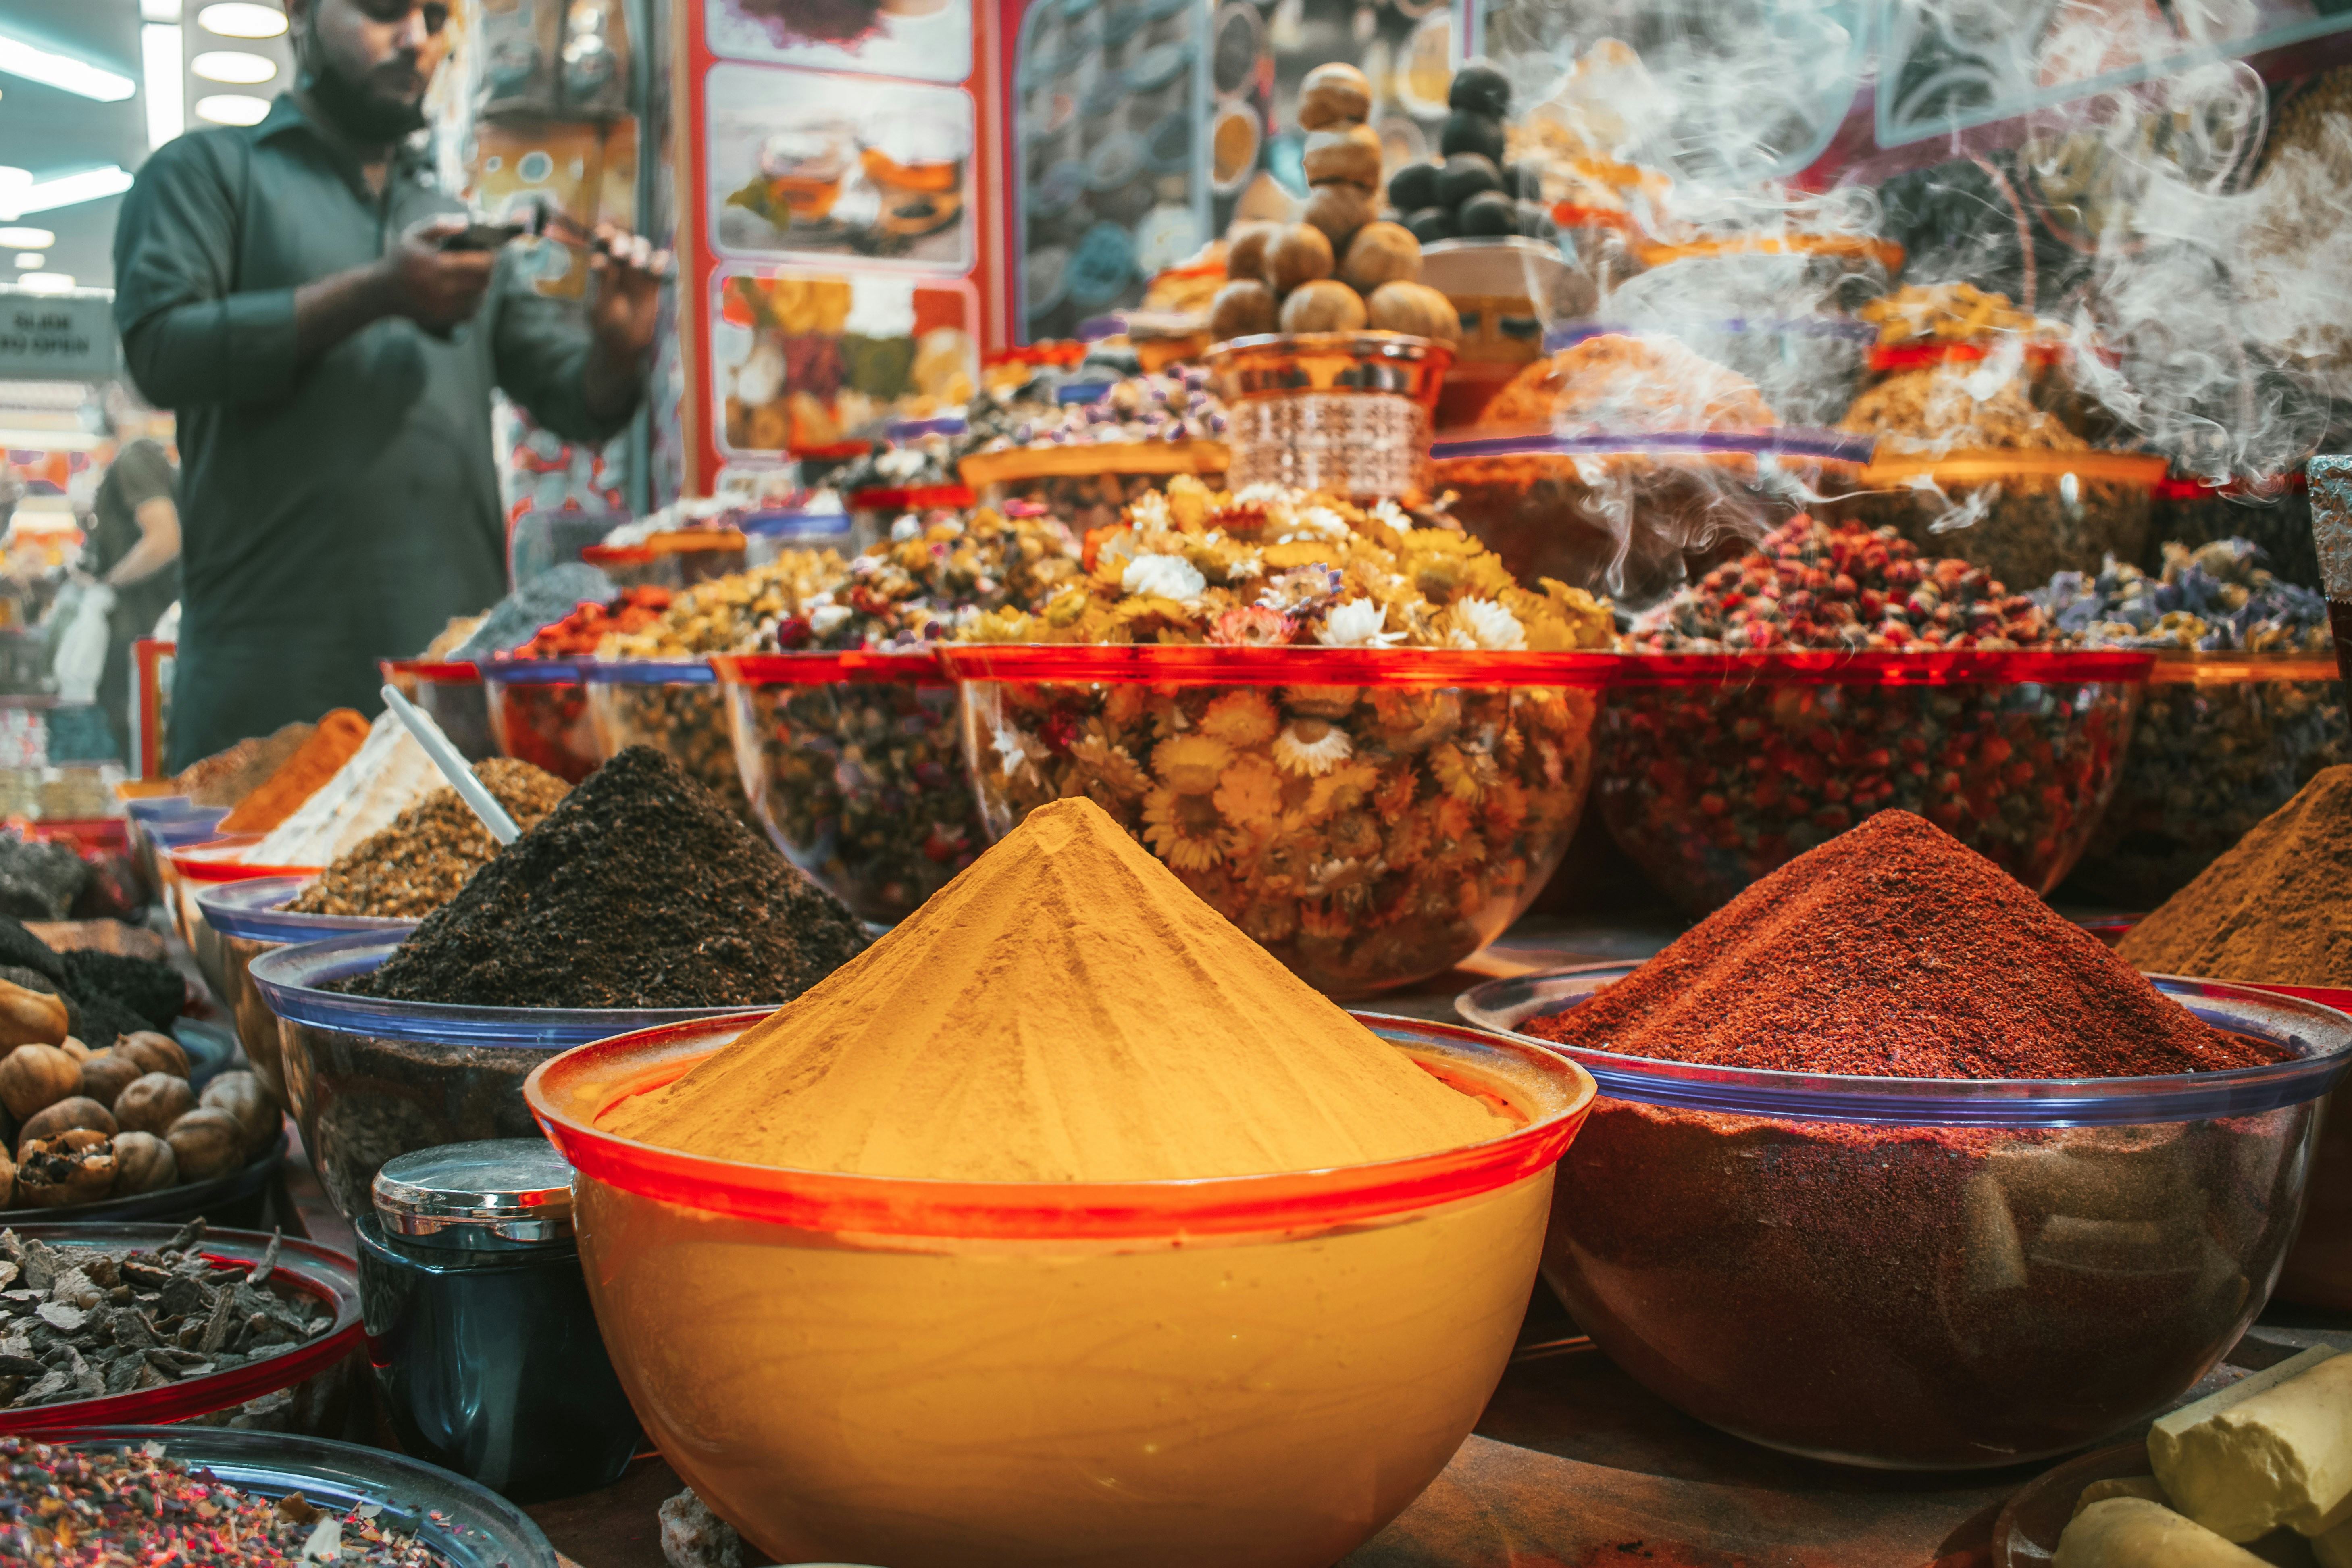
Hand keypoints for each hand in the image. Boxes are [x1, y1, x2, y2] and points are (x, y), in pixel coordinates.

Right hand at [379, 215, 495, 333]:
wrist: (382, 292)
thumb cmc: (399, 261)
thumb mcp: (414, 236)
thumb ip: (440, 226)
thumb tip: (465, 223)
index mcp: (435, 265)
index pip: (480, 263)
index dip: (490, 256)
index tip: (490, 250)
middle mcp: (441, 288)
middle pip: (484, 280)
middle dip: (487, 269)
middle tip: (484, 261)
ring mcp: (444, 306)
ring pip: (480, 295)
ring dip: (481, 284)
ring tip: (474, 274)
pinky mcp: (445, 318)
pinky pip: (472, 309)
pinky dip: (474, 299)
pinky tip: (466, 289)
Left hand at [586, 221, 668, 365]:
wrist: (625, 345)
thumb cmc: (609, 326)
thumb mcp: (603, 304)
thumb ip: (606, 282)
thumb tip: (602, 258)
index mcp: (604, 268)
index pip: (604, 243)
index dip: (605, 234)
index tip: (603, 235)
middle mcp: (621, 266)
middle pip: (625, 240)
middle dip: (622, 242)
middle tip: (618, 255)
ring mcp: (639, 274)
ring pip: (643, 248)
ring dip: (640, 251)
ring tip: (636, 265)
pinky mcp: (654, 284)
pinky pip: (660, 265)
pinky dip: (660, 261)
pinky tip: (656, 268)